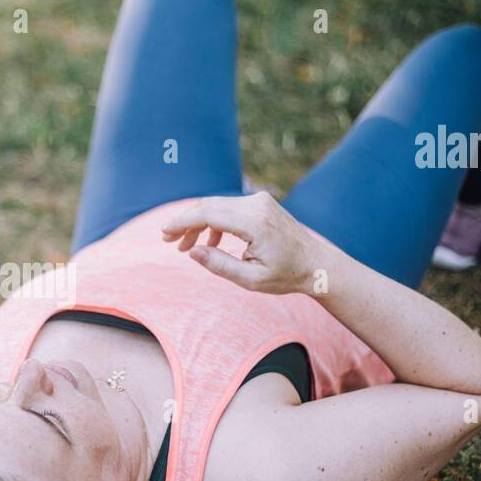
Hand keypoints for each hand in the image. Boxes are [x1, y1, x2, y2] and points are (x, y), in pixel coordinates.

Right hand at [160, 192, 322, 294]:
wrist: (316, 264)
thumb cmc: (286, 275)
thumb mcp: (251, 279)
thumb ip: (219, 265)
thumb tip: (192, 251)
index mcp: (255, 222)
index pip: (208, 214)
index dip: (182, 222)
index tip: (164, 233)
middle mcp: (257, 204)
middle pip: (209, 206)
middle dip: (185, 222)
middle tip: (167, 240)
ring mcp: (260, 201)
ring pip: (217, 205)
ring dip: (198, 223)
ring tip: (185, 246)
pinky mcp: (260, 203)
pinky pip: (228, 208)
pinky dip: (214, 221)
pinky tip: (209, 242)